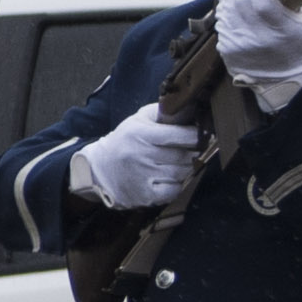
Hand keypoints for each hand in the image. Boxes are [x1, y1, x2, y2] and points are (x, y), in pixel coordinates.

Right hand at [73, 104, 200, 210]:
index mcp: (140, 134)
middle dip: (194, 154)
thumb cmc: (126, 142)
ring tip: (184, 164)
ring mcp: (143, 176)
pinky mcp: (145, 195)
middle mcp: (140, 155)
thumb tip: (187, 107)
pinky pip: (174, 190)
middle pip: (184, 156)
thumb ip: (161, 112)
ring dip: (188, 169)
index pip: (178, 135)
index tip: (202, 136)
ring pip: (182, 173)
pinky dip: (178, 185)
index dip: (195, 136)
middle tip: (197, 151)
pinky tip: (172, 179)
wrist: (98, 169)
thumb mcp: (138, 121)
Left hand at [214, 0, 301, 111]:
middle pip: (240, 0)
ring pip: (226, 8)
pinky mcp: (227, 47)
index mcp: (283, 30)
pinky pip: (221, 20)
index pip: (260, 0)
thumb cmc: (297, 47)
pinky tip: (230, 2)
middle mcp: (259, 36)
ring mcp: (240, 43)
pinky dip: (224, 8)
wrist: (279, 79)